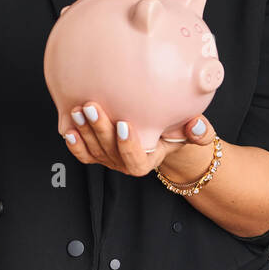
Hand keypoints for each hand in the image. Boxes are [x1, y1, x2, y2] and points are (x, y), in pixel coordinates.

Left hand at [59, 101, 218, 179]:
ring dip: (84, 131)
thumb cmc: (175, 131)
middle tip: (93, 106)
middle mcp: (125, 163)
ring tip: (79, 109)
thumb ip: (199, 131)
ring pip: (93, 150)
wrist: (159, 135)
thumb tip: (197, 125)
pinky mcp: (97, 152)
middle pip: (109, 151)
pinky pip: (83, 153)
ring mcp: (109, 159)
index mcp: (147, 161)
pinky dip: (74, 143)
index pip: (135, 161)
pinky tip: (69, 127)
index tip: (125, 124)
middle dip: (99, 129)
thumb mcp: (191, 132)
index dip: (128, 146)